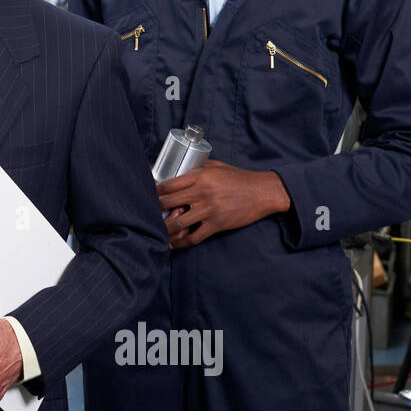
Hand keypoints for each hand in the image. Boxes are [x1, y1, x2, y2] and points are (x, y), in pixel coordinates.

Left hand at [157, 159, 290, 248]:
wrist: (263, 192)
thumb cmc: (239, 177)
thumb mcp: (217, 166)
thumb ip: (198, 169)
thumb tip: (179, 172)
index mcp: (200, 176)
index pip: (168, 184)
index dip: (154, 191)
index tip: (148, 195)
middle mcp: (202, 193)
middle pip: (168, 203)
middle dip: (154, 209)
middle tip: (148, 213)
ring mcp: (209, 210)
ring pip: (177, 223)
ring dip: (164, 229)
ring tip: (156, 231)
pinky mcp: (217, 224)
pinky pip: (194, 237)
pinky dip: (181, 242)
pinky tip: (174, 243)